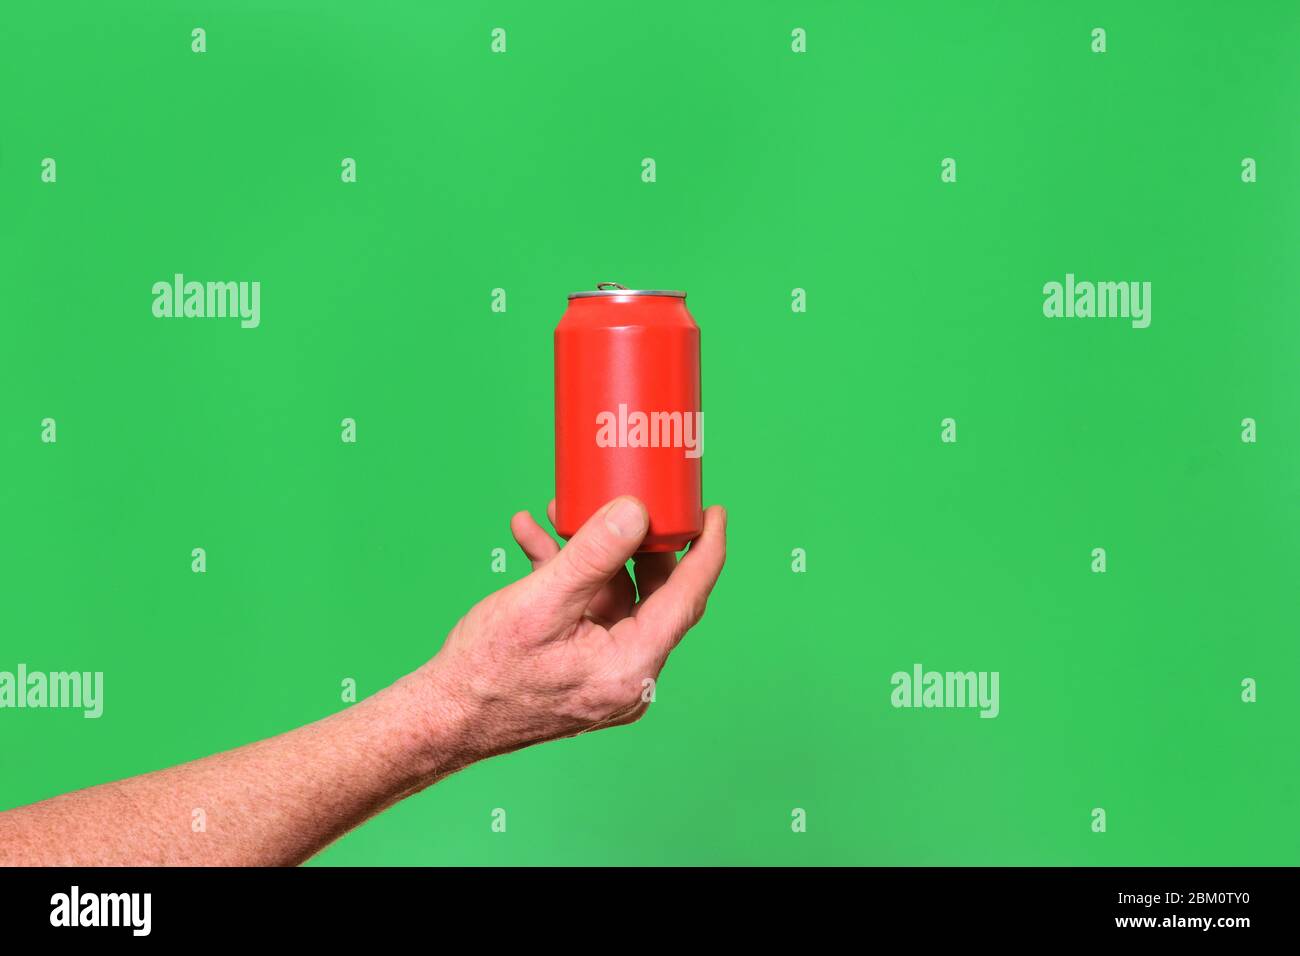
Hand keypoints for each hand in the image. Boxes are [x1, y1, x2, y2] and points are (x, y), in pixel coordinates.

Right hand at [419, 497, 726, 762]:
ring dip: (587, 552)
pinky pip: (588, 611)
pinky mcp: (583, 668)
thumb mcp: (542, 601)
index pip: (688, 598)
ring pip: (614, 596)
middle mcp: (629, 676)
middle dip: (632, 539)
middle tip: (629, 497)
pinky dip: (567, 576)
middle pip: (652, 593)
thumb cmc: (487, 671)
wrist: (444, 717)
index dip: (705, 550)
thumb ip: (593, 554)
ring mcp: (606, 674)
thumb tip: (636, 512)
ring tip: (558, 510)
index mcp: (632, 666)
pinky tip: (534, 540)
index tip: (713, 512)